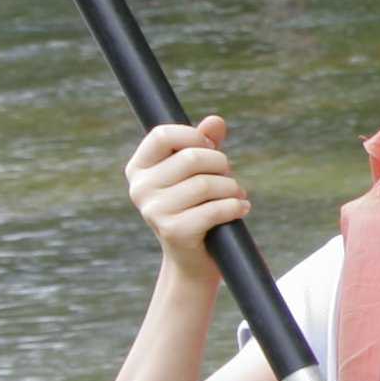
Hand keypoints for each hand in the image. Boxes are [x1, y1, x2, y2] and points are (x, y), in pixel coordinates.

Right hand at [124, 117, 250, 277]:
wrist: (194, 259)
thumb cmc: (196, 207)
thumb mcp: (198, 172)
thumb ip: (205, 143)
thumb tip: (216, 121)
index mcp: (139, 169)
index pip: (162, 135)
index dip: (193, 136)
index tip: (210, 149)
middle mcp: (140, 189)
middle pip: (191, 157)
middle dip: (221, 165)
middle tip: (227, 178)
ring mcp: (153, 211)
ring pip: (206, 183)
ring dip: (231, 188)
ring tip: (234, 196)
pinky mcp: (174, 231)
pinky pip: (215, 208)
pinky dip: (235, 207)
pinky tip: (240, 209)